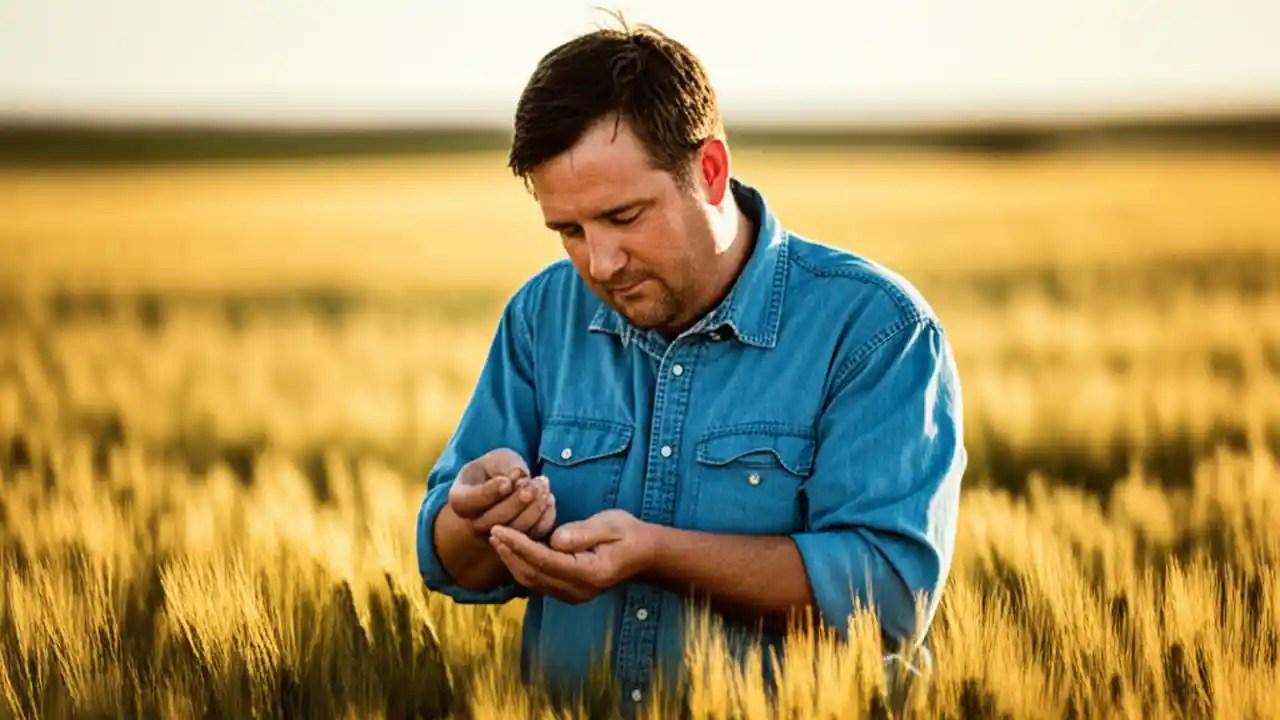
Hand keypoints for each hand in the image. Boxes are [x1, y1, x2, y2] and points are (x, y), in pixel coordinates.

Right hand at [449, 448, 556, 539]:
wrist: (500, 486)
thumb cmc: (495, 469)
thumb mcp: (496, 459)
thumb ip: (505, 465)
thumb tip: (520, 476)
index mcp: (460, 501)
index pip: (472, 501)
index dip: (491, 492)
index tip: (506, 481)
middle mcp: (475, 524)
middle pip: (497, 519)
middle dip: (518, 501)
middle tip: (534, 484)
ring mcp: (497, 536)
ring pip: (517, 530)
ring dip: (534, 508)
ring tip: (543, 486)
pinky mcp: (520, 540)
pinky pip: (535, 535)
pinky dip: (545, 517)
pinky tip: (548, 498)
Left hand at [488, 509, 656, 603]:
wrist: (644, 554)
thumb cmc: (628, 534)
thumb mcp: (610, 525)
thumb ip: (583, 533)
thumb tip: (555, 538)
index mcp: (589, 573)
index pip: (545, 560)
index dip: (520, 546)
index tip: (500, 529)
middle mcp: (577, 590)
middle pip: (534, 575)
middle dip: (510, 554)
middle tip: (492, 532)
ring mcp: (572, 595)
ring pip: (533, 582)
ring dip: (512, 562)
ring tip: (497, 540)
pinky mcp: (568, 592)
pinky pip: (539, 582)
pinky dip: (522, 566)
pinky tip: (512, 550)